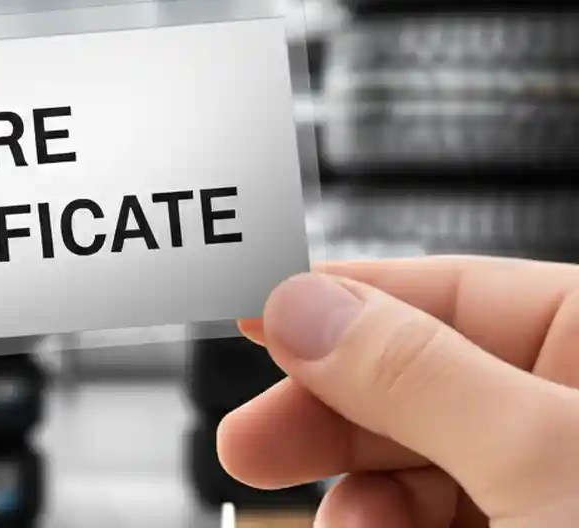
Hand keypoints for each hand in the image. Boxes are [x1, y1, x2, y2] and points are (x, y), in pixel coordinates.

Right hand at [220, 257, 578, 526]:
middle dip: (329, 416)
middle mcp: (578, 421)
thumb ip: (416, 373)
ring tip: (343, 525)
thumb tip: (303, 304)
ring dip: (358, 494)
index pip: (461, 294)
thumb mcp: (536, 458)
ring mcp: (557, 494)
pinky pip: (431, 523)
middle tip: (253, 439)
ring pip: (416, 466)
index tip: (253, 310)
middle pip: (421, 387)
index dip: (347, 301)